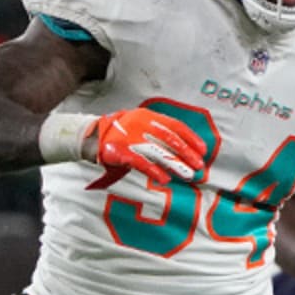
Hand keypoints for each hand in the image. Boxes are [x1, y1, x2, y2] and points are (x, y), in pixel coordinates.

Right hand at [85, 107, 205, 188]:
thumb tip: (186, 149)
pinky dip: (154, 170)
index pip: (175, 125)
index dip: (191, 138)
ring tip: (187, 174)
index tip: (203, 150)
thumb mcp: (141, 128)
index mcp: (148, 116)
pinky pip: (140, 162)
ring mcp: (129, 137)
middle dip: (186, 153)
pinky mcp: (119, 151)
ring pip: (158, 151)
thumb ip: (159, 136)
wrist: (91, 137)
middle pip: (170, 139)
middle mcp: (140, 123)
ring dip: (175, 164)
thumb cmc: (123, 135)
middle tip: (198, 165)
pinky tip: (164, 178)